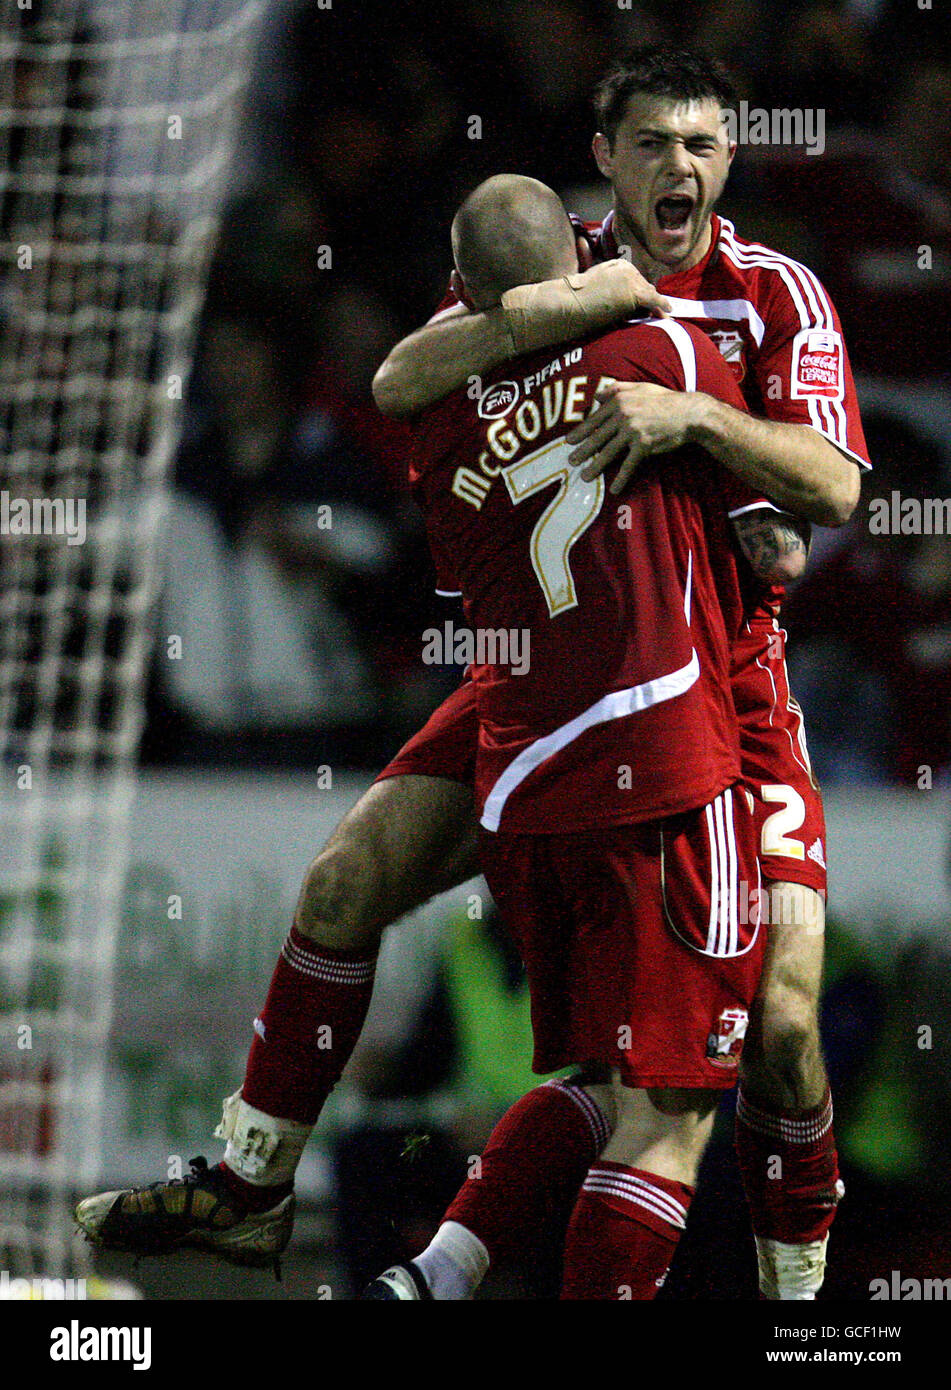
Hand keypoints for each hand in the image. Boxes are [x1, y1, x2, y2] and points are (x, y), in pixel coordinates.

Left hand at [566, 382, 699, 494]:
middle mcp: (623, 415)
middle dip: (582, 451)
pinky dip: (621, 479)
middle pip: (597, 436)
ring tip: (584, 477)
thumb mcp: (640, 387)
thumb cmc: (665, 400)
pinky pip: (628, 465)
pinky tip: (614, 489)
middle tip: (570, 461)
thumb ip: (617, 388)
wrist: (689, 413)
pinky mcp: (644, 445)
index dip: (581, 431)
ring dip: (595, 466)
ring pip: (608, 452)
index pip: (595, 419)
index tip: (569, 441)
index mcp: (619, 400)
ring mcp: (632, 430)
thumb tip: (597, 397)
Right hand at [574, 258, 670, 319]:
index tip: (647, 300)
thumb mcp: (595, 281)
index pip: (636, 279)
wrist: (570, 302)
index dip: (641, 291)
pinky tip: (669, 310)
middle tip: (661, 310)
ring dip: (655, 303)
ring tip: (664, 313)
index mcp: (619, 264)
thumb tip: (624, 296)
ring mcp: (633, 280)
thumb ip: (612, 283)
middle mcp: (628, 269)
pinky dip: (661, 304)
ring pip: (649, 293)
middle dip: (650, 298)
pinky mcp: (635, 293)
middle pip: (645, 286)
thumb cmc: (576, 295)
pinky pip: (653, 299)